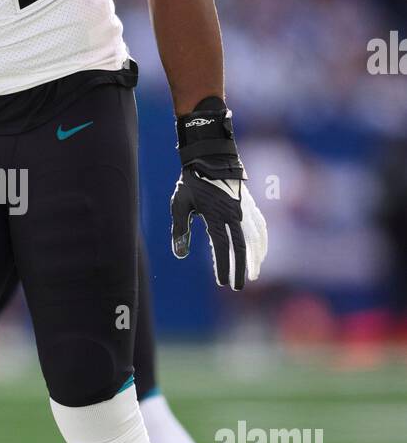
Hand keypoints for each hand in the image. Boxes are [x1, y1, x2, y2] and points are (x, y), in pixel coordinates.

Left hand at [171, 156, 267, 289]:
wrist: (210, 155)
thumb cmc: (192, 180)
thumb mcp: (180, 204)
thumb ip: (180, 229)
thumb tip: (180, 254)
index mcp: (215, 214)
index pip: (222, 246)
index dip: (224, 266)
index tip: (223, 282)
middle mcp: (233, 213)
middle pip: (241, 246)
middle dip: (241, 268)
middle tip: (239, 286)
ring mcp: (244, 208)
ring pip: (255, 238)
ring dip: (256, 257)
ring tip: (254, 274)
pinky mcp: (249, 204)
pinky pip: (260, 226)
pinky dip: (262, 241)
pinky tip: (261, 251)